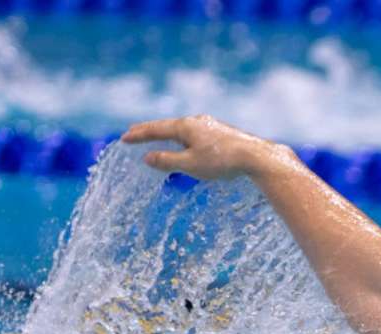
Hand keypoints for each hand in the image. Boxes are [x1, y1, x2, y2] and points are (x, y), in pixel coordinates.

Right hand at [121, 115, 283, 180]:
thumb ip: (167, 161)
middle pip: (168, 126)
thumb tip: (147, 158)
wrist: (255, 157)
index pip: (156, 130)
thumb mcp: (190, 165)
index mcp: (185, 126)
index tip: (124, 138)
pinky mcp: (221, 133)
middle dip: (151, 131)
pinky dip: (183, 139)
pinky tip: (187, 144)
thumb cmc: (222, 162)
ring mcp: (210, 126)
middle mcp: (196, 121)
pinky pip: (195, 135)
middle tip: (134, 133)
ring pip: (183, 130)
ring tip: (158, 139)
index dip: (139, 135)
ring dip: (168, 135)